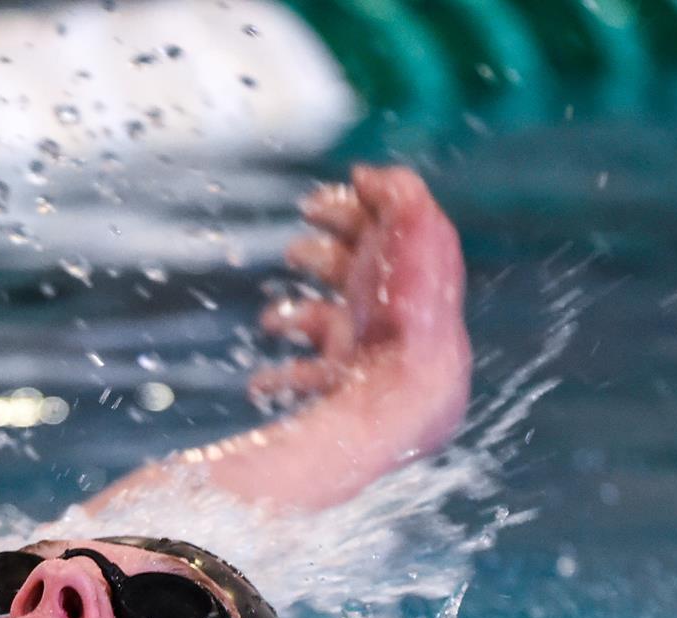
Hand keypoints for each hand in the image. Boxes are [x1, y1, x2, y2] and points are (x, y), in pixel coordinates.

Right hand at [250, 164, 468, 408]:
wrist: (408, 384)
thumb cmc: (412, 308)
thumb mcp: (416, 226)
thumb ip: (396, 190)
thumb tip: (365, 173)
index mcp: (403, 263)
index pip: (373, 227)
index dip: (343, 208)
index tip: (311, 205)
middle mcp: (385, 303)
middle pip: (345, 270)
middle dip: (314, 255)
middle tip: (293, 251)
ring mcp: (364, 343)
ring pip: (320, 322)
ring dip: (290, 316)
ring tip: (270, 321)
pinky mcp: (344, 381)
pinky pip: (304, 379)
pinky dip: (279, 378)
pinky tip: (261, 381)